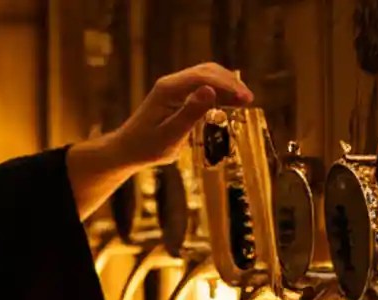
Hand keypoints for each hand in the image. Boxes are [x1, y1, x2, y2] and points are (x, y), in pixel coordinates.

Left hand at [65, 62, 253, 219]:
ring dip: (226, 85)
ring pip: (206, 75)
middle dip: (230, 82)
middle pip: (207, 71)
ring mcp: (173, 87)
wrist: (127, 150)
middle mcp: (171, 83)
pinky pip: (201, 85)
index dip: (227, 86)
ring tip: (244, 100)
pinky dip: (218, 90)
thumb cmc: (147, 147)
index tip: (246, 99)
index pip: (203, 78)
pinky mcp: (177, 94)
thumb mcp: (170, 136)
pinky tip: (230, 101)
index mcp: (168, 90)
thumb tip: (211, 91)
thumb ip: (191, 113)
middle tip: (249, 100)